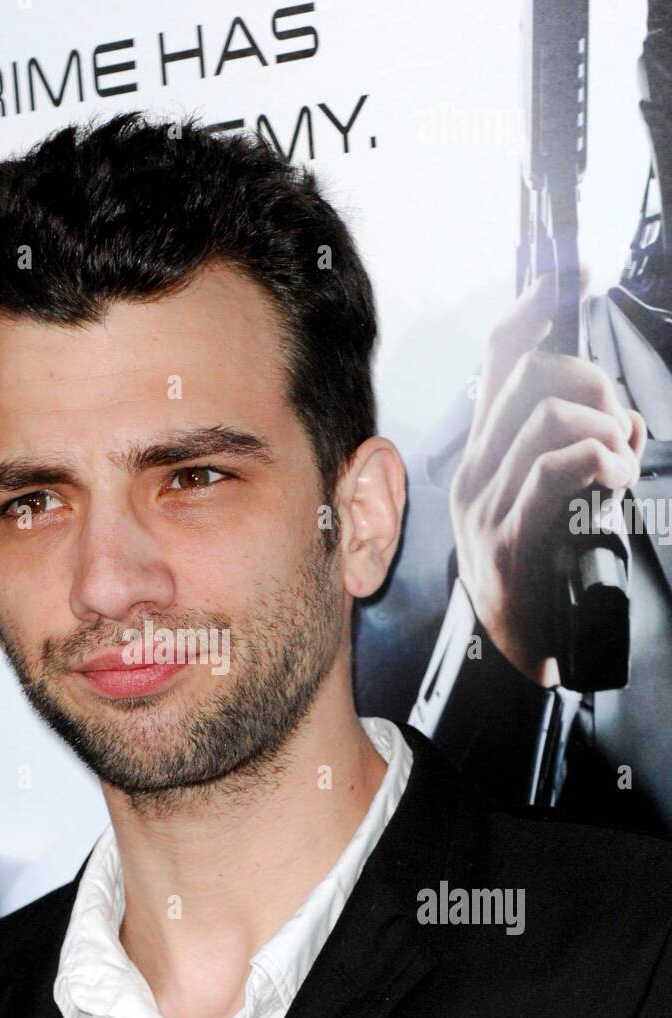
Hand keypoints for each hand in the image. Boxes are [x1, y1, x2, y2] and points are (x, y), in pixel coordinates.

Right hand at [450, 267, 646, 685]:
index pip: (499, 364)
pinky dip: (596, 462)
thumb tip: (627, 424)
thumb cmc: (539, 582)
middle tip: (621, 428)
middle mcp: (474, 475)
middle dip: (593, 385)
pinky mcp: (506, 542)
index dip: (533, 311)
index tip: (572, 273)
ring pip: (546, 419)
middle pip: (531, 378)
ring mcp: (484, 508)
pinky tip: (613, 482)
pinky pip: (553, 471)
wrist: (515, 659)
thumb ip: (581, 459)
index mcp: (483, 460)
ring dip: (604, 431)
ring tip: (621, 467)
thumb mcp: (552, 507)